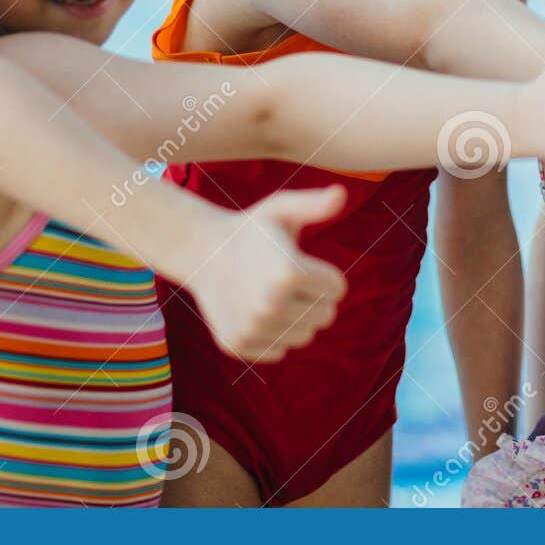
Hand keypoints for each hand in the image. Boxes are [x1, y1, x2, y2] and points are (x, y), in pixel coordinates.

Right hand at [187, 185, 347, 362]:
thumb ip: (315, 205)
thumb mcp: (282, 209)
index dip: (324, 275)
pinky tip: (256, 311)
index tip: (301, 262)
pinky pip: (279, 350)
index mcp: (290, 273)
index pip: (337, 290)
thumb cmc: (252, 228)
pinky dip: (274, 335)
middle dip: (315, 298)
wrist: (202, 251)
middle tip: (287, 280)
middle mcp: (270, 305)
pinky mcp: (237, 345)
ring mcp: (251, 328)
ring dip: (297, 318)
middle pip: (325, 316)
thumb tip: (342, 194)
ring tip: (272, 294)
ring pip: (304, 336)